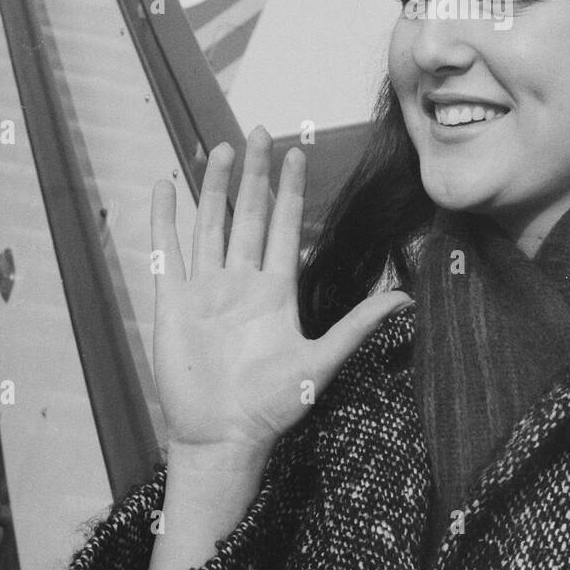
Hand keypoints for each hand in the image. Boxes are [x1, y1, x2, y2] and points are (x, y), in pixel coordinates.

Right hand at [150, 127, 411, 471]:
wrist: (223, 437)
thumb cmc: (273, 406)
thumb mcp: (321, 361)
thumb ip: (358, 325)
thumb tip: (406, 299)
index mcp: (275, 291)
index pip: (283, 225)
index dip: (289, 189)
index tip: (294, 153)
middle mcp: (240, 281)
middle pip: (246, 214)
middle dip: (253, 173)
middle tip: (258, 131)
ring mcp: (205, 289)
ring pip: (209, 224)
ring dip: (213, 186)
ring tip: (220, 148)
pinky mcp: (173, 302)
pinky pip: (167, 252)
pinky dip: (164, 219)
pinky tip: (163, 186)